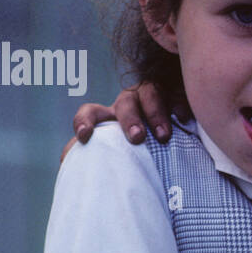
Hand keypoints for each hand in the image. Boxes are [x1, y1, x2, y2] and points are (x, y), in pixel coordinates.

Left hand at [63, 82, 192, 161]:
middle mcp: (131, 105)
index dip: (85, 121)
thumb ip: (93, 157)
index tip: (85, 137)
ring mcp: (156, 99)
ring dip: (154, 112)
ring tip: (163, 136)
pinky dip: (179, 105)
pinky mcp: (178, 98)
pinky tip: (183, 120)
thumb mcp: (115, 156)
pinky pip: (177, 94)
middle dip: (130, 119)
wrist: (176, 157)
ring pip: (150, 92)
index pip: (91, 112)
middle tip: (137, 139)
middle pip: (125, 101)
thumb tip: (68, 161)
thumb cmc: (138, 157)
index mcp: (111, 118)